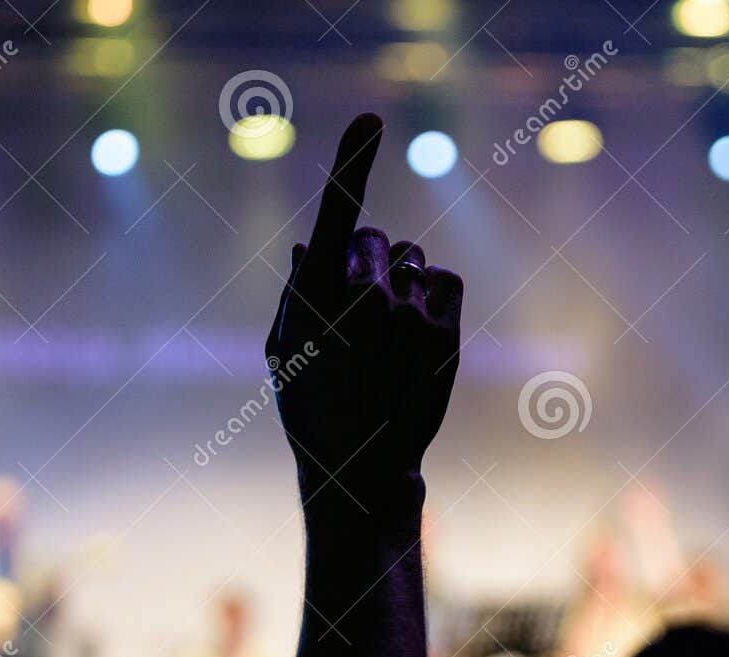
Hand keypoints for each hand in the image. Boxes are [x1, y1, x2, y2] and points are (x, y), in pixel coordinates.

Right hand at [265, 113, 462, 505]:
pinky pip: (445, 280)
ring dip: (401, 282)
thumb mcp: (283, 352)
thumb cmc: (308, 409)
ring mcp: (410, 316)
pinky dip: (434, 295)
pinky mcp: (445, 332)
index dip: (352, 163)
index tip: (371, 119)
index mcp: (316, 297)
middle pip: (375, 239)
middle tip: (356, 309)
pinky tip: (417, 331)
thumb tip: (311, 246)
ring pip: (413, 260)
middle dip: (366, 260)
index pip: (336, 214)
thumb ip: (297, 291)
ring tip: (387, 334)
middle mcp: (365, 299)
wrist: (361, 466)